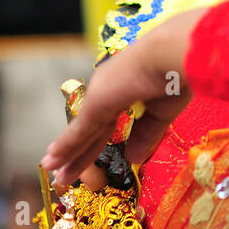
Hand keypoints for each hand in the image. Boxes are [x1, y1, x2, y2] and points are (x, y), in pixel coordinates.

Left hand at [39, 7, 210, 187]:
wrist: (174, 55)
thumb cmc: (175, 77)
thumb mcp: (162, 112)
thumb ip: (146, 135)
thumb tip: (132, 159)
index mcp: (124, 86)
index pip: (106, 119)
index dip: (97, 140)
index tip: (89, 156)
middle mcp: (107, 88)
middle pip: (90, 129)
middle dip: (78, 152)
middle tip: (64, 172)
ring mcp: (100, 94)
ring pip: (82, 132)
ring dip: (67, 155)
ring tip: (53, 173)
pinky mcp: (97, 103)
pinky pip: (80, 131)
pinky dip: (66, 147)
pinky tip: (53, 161)